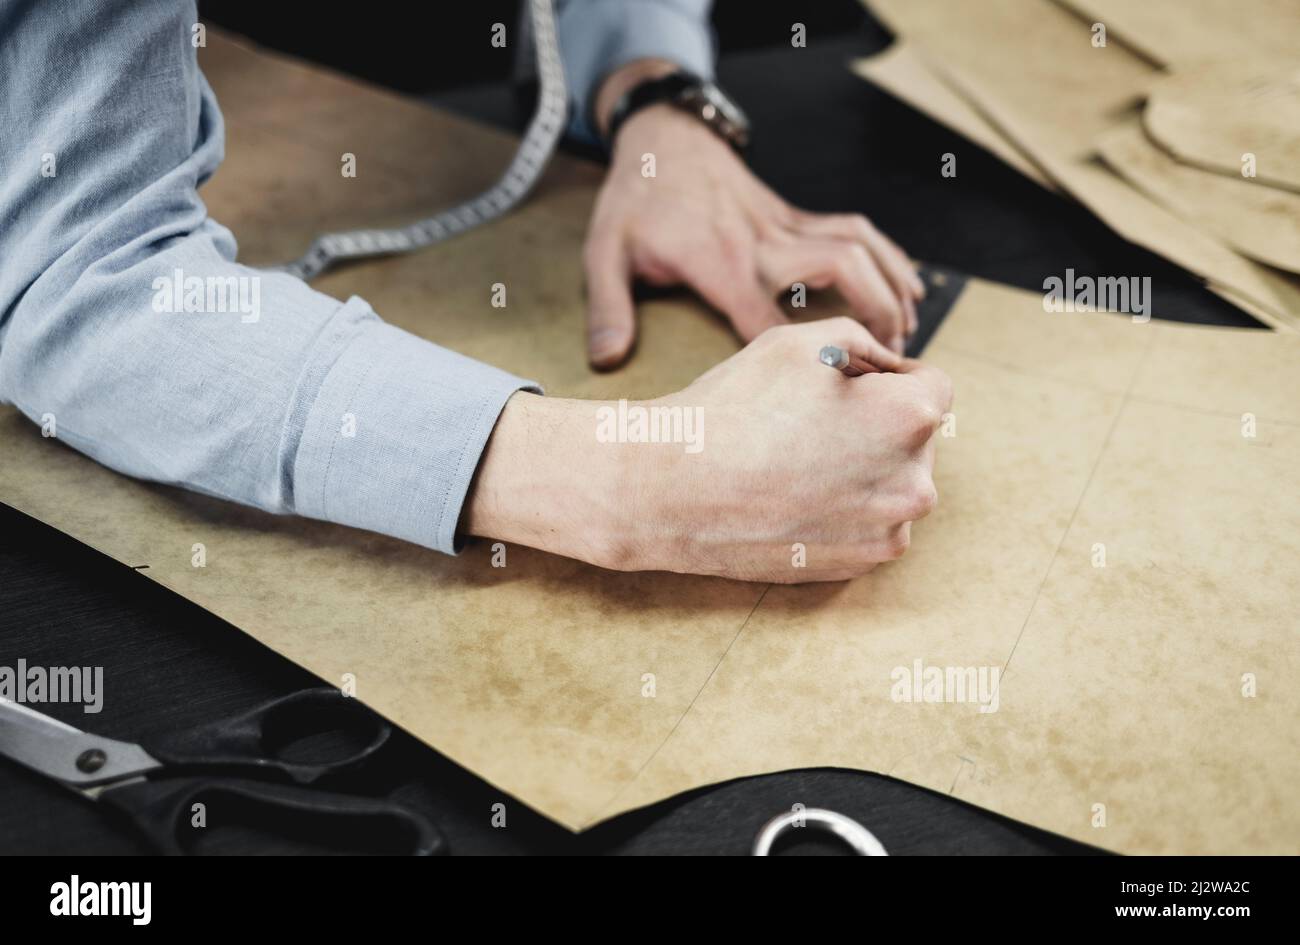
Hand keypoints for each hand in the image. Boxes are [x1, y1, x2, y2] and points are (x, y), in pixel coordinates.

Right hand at [466, 318, 951, 581]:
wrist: (669, 491)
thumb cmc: (732, 409)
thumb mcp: (800, 341)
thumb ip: (866, 343)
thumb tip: (892, 368)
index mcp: (911, 418)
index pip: (932, 385)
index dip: (887, 376)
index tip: (847, 383)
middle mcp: (915, 483)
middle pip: (914, 439)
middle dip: (876, 424)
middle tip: (807, 421)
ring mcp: (887, 533)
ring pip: (891, 485)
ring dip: (861, 468)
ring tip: (795, 460)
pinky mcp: (856, 567)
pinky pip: (867, 525)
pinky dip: (842, 509)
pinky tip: (792, 494)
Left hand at [583, 66, 925, 367]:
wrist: (663, 141)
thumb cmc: (636, 201)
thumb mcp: (606, 253)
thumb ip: (608, 308)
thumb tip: (607, 361)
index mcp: (720, 262)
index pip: (767, 319)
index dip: (799, 357)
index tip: (825, 392)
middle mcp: (764, 242)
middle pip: (841, 270)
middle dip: (874, 313)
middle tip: (888, 363)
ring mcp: (785, 224)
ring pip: (859, 245)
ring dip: (891, 286)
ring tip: (908, 333)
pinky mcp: (795, 214)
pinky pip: (855, 228)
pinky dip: (889, 254)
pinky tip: (908, 285)